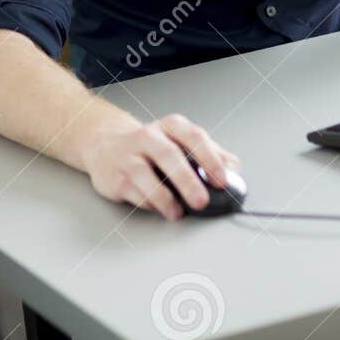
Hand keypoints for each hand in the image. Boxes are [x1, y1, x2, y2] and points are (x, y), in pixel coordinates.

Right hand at [79, 114, 239, 220]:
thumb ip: (210, 153)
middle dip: (188, 181)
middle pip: (169, 156)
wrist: (105, 143)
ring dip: (165, 198)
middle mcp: (148, 137)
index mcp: (170, 126)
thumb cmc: (151, 146)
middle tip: (202, 201)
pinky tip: (159, 208)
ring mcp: (128, 156)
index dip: (210, 158)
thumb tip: (235, 169)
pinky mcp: (114, 176)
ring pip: (145, 176)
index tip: (222, 180)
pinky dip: (149, 204)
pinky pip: (134, 193)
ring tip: (177, 213)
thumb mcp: (181, 142)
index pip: (193, 137)